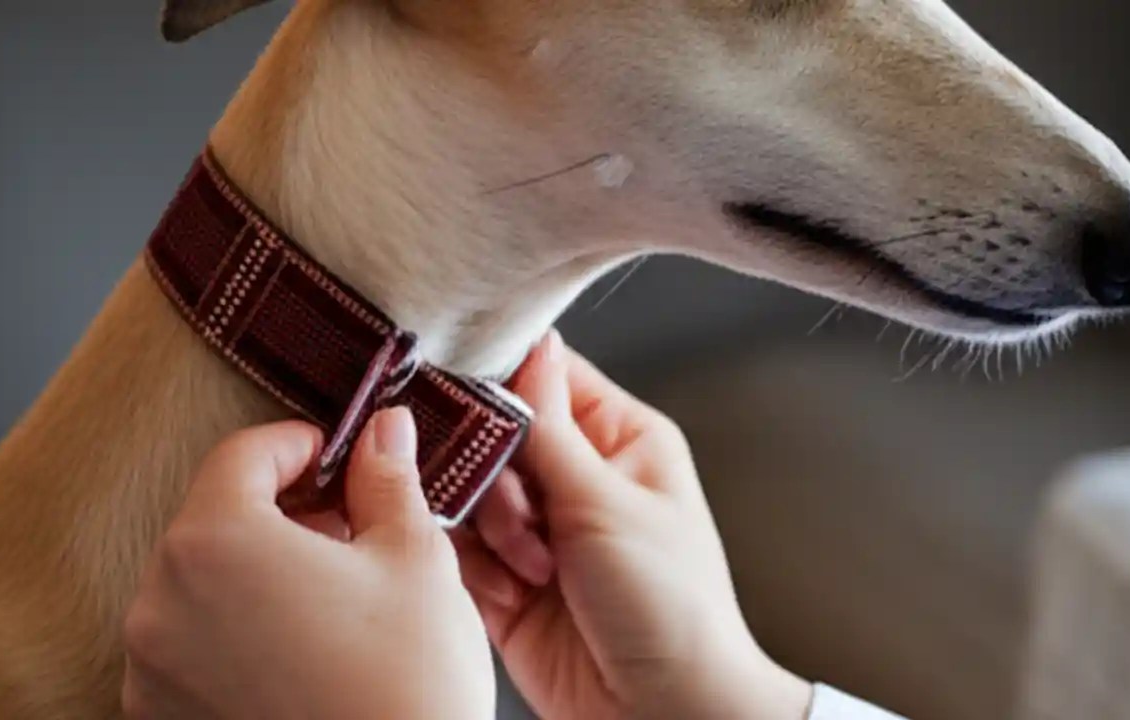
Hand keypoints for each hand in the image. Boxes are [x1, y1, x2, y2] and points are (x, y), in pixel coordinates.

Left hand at [122, 409, 493, 719]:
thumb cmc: (408, 685)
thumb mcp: (414, 558)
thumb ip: (386, 480)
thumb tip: (385, 430)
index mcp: (214, 544)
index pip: (240, 456)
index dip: (297, 445)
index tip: (337, 458)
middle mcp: (160, 605)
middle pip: (214, 519)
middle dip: (281, 511)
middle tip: (349, 526)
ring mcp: (152, 672)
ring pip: (201, 585)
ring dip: (257, 571)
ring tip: (330, 593)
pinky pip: (191, 647)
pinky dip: (236, 630)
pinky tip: (302, 647)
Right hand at [456, 332, 811, 719]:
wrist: (661, 713)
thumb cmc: (670, 605)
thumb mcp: (607, 503)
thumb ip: (550, 428)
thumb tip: (532, 344)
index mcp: (620, 440)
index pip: (547, 378)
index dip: (503, 382)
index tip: (470, 400)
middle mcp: (577, 478)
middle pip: (496, 436)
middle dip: (500, 477)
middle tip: (527, 514)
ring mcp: (539, 530)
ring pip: (471, 492)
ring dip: (492, 529)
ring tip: (535, 569)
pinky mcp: (507, 580)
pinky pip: (460, 549)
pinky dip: (476, 568)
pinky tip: (511, 592)